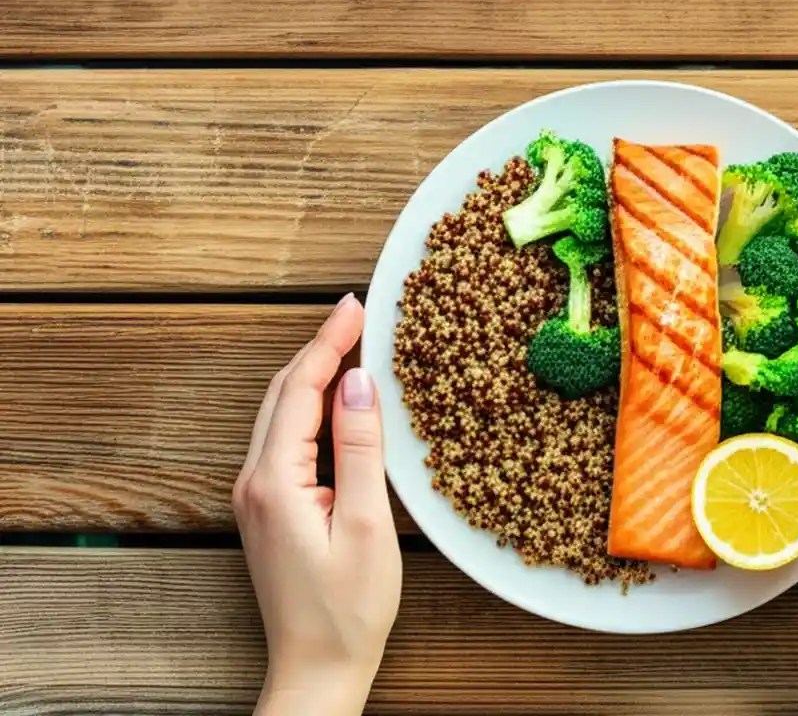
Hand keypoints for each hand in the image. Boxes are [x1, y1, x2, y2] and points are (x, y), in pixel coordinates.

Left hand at [232, 294, 401, 715]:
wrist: (317, 669)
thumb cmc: (347, 610)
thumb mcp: (366, 525)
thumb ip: (361, 449)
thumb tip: (360, 383)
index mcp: (274, 481)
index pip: (300, 390)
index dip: (329, 343)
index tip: (356, 306)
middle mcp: (254, 482)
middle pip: (282, 394)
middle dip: (318, 349)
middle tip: (357, 315)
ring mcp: (258, 497)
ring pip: (281, 415)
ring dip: (314, 376)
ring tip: (352, 346)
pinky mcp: (271, 510)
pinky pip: (287, 442)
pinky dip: (312, 410)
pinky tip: (340, 405)